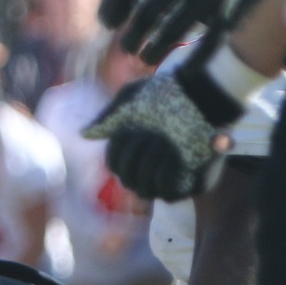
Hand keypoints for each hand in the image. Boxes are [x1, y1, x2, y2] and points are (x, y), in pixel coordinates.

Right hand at [81, 68, 230, 201]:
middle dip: (135, 154)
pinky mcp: (190, 180)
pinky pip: (168, 191)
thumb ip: (108, 118)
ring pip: (144, 189)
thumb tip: (84, 134)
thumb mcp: (131, 99)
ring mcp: (170, 174)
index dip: (118, 150)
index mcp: (135, 147)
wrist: (201, 94)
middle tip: (150, 135)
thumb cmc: (167, 93)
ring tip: (165, 142)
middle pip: (126, 179)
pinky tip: (176, 153)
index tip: (129, 130)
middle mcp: (150, 164)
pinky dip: (167, 173)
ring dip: (150, 163)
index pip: (114, 165)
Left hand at [99, 0, 285, 61]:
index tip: (107, 21)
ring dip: (155, 48)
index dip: (115, 4)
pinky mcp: (233, 7)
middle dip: (133, 34)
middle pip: (148, 12)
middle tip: (126, 47)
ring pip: (174, 30)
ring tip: (144, 59)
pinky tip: (187, 70)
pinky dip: (198, 58)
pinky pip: (212, 40)